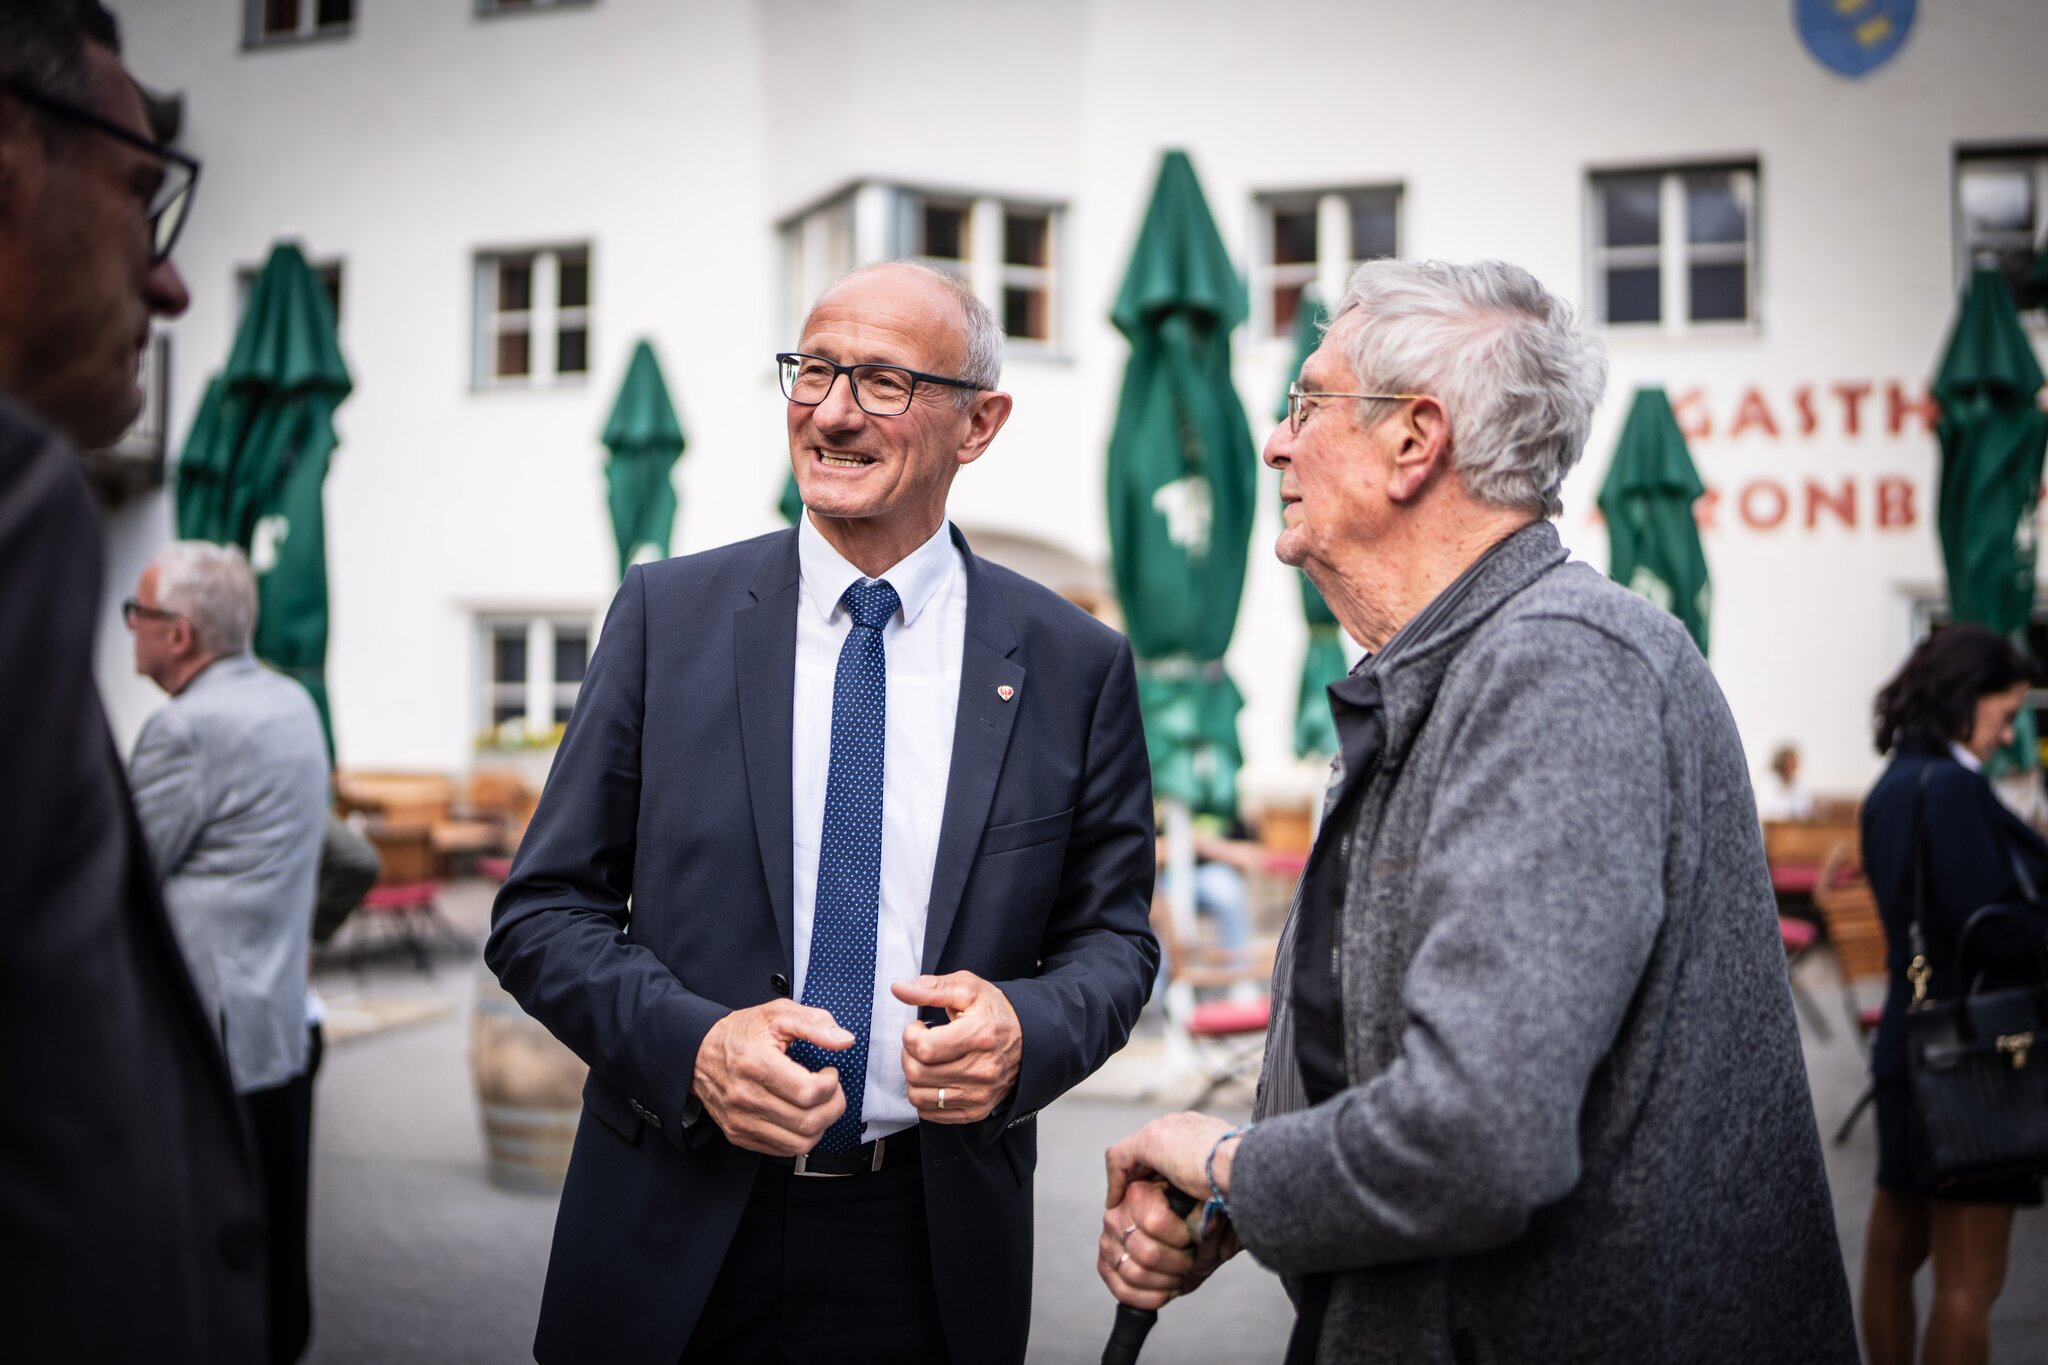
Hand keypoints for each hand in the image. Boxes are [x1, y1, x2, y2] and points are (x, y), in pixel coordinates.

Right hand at [692, 1000, 849, 1155]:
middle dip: (834, 1106)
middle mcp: (746, 1097)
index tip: (829, 1072)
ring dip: (821, 1125)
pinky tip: (800, 1114)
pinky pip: (783, 1150)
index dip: (832, 1084)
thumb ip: (814, 1023)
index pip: (809, 1092)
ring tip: (818, 1104)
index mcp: (756, 1064)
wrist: (698, 1052)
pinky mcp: (739, 1135)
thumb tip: (844, 1040)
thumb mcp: (777, 1013)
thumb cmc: (740, 1032)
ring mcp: (741, 1121)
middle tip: (831, 1090)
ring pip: (799, 1143)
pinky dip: (801, 1136)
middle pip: (808, 1121)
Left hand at [891, 972, 1022, 1123]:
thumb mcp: (967, 988)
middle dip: (908, 1054)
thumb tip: (899, 988)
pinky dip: (924, 1096)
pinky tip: (935, 1078)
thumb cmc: (994, 1013)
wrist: (1028, 1039)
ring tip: (928, 1061)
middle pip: (917, 1073)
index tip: (919, 1027)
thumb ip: (932, 988)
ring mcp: (979, 1094)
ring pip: (918, 1096)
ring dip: (914, 1076)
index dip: (910, 1035)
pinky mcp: (976, 1110)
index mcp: (979, 1035)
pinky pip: (931, 1113)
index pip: (923, 1048)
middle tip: (921, 1043)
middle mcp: (981, 1070)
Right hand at [1099, 1177, 1241, 1309]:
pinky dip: (1152, 1297)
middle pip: (1148, 1254)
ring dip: (1166, 1282)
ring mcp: (1107, 1243)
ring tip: (1178, 1275)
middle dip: (1178, 1265)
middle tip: (1189, 1262)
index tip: (1192, 1240)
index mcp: (1138, 1193)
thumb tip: (1207, 1221)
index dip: (1182, 1239)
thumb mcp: (1201, 1210)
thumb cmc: (1190, 1221)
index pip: (1156, 1222)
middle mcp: (1116, 1216)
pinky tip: (1166, 1290)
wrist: (1177, 1238)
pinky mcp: (1104, 1267)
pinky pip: (1124, 1292)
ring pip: (1136, 1275)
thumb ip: (1205, 1214)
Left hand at [1104, 1110, 1236, 1210]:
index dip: (1162, 1176)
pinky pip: (1120, 1158)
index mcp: (1203, 1131)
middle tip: (1135, 1206)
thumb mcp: (1233, 1186)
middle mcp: (1183, 1123)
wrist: (1248, 1171)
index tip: (1159, 1202)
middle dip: (1142, 1177)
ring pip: (1134, 1153)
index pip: (1174, 1149)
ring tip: (1122, 1207)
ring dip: (1127, 1180)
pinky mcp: (1151, 1138)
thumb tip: (1226, 1223)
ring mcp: (1166, 1127)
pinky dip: (1116, 1180)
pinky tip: (1116, 1204)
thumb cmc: (1249, 1186)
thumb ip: (1221, 1191)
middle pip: (1151, 1149)